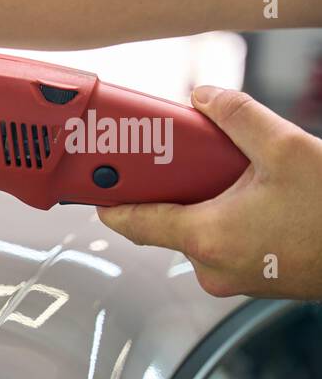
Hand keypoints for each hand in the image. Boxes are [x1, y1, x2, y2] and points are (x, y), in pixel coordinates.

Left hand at [98, 86, 321, 299]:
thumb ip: (236, 117)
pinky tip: (257, 198)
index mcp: (205, 237)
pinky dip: (229, 219)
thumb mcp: (285, 149)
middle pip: (166, 222)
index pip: (133, 221)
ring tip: (238, 177)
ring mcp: (231, 278)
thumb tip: (204, 97)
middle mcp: (211, 266)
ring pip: (199, 232)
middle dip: (173, 188)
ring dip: (208, 203)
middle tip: (178, 158)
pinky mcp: (252, 280)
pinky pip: (224, 244)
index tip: (93, 184)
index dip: (108, 200)